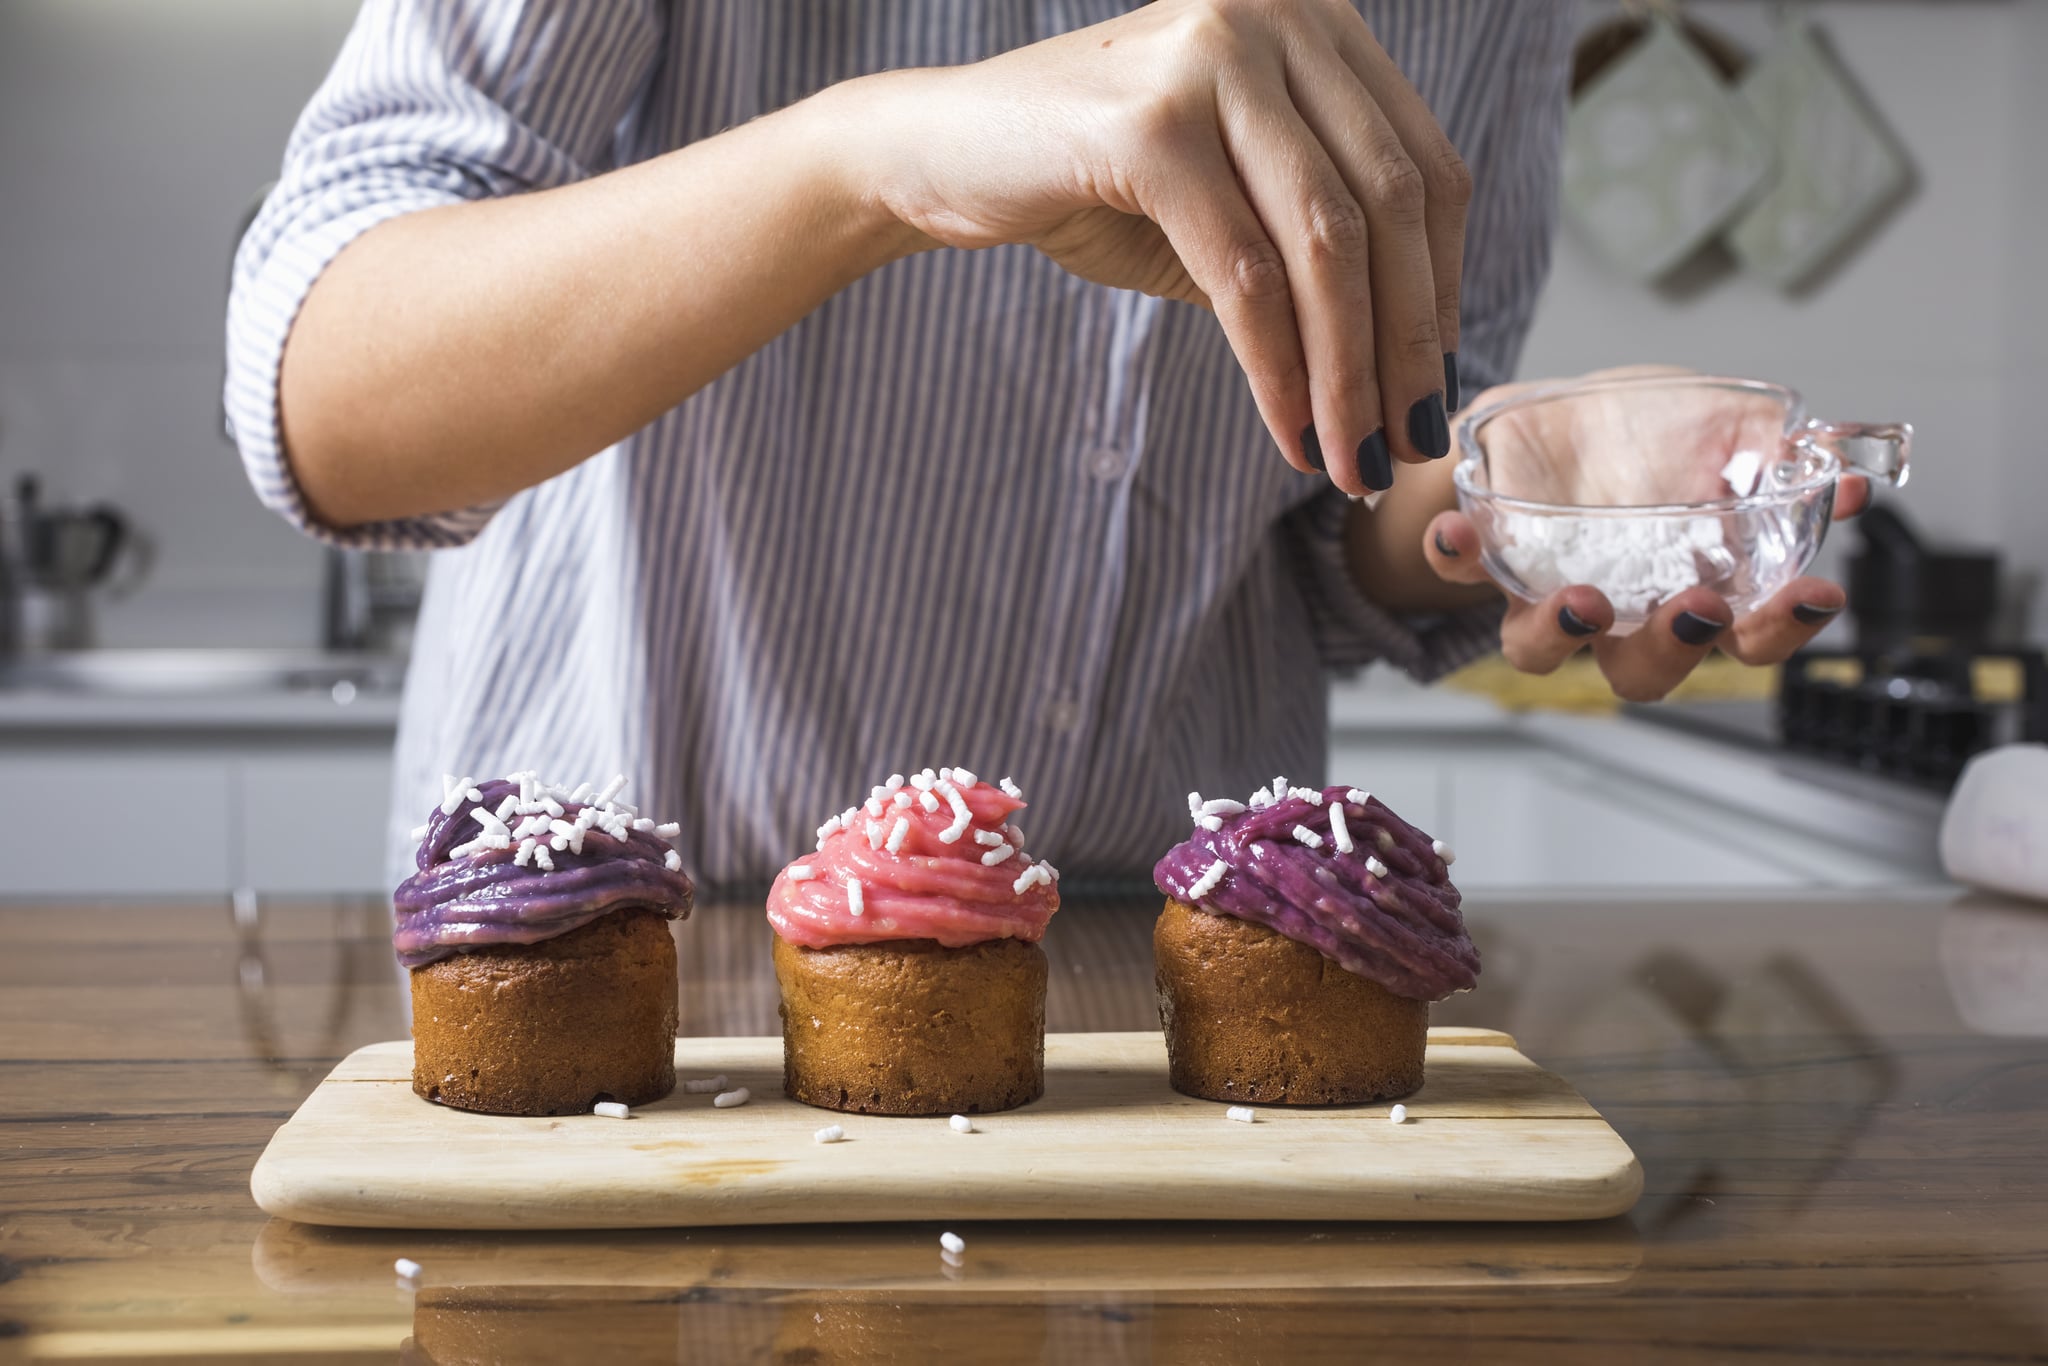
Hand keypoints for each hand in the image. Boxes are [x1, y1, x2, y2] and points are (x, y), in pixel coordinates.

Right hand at [854, 0, 1467, 491]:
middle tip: (1405, 444)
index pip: (1425, 166)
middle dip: (1405, 345)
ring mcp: (1215, 56)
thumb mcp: (1228, 201)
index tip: (1431, 386)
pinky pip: (1244, 275)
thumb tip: (1415, 361)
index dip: (1442, 288)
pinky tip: (1289, 431)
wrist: (939, 151)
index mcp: (1314, 22)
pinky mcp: (1153, 123)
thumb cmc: (1090, 180)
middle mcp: (1278, 13)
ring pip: (1324, 245)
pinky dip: (1277, 369)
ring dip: (1347, 374)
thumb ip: (1314, 243)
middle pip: (1390, 206)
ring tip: (1350, 458)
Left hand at [1420, 368, 1869, 701]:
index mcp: (1690, 587)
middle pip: (1646, 670)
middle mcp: (1618, 611)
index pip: (1746, 637)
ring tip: (1584, 599)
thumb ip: (1774, 454)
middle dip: (1675, 647)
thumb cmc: (1649, 434)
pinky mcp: (1483, 556)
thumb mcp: (1722, 426)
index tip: (1815, 594)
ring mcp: (1544, 592)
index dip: (1782, 628)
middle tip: (1701, 609)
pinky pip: (1457, 572)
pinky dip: (1454, 553)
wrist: (1557, 412)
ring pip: (1545, 649)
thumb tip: (1844, 480)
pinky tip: (1458, 528)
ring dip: (1563, 630)